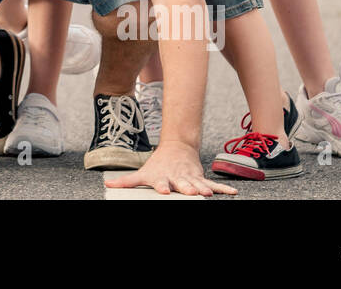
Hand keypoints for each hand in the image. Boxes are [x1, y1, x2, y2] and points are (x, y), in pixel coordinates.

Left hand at [104, 141, 236, 196]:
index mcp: (163, 177)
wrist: (176, 148)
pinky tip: (233, 193)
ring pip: (198, 184)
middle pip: (182, 184)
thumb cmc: (157, 165)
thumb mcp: (141, 173)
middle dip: (186, 188)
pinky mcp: (200, 178)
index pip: (161, 182)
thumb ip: (126, 181)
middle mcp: (177, 178)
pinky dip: (223, 189)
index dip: (162, 186)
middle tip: (191, 192)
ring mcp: (190, 178)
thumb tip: (107, 185)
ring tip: (207, 193)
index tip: (164, 190)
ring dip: (203, 188)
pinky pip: (213, 184)